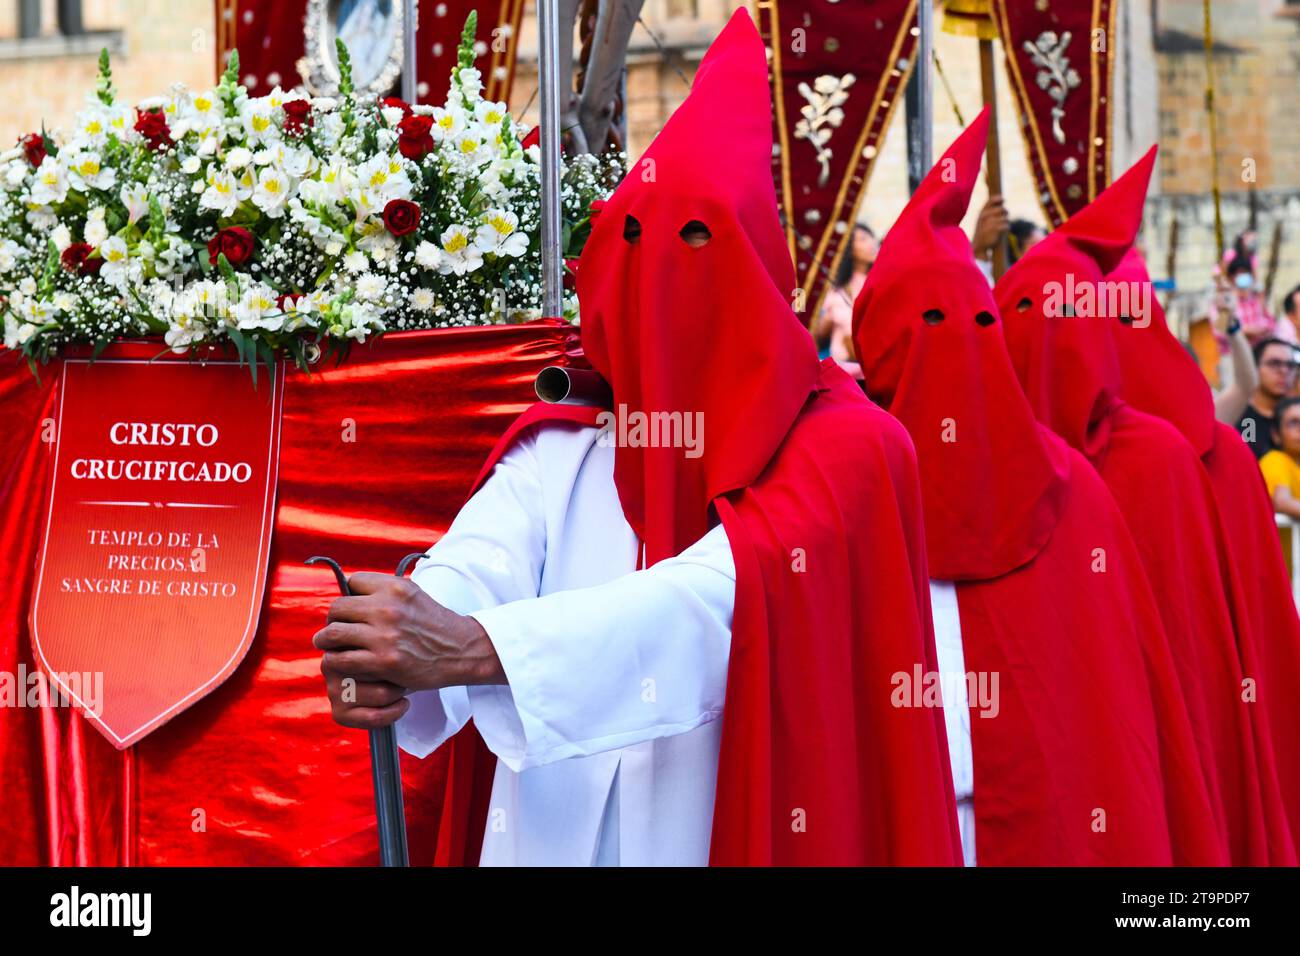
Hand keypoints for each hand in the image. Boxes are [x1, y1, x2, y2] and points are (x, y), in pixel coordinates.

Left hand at [313, 572, 505, 728]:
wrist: (460, 650)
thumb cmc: (434, 624)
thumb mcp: (413, 595)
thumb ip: (385, 592)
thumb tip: (351, 591)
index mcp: (395, 587)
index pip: (353, 582)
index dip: (349, 596)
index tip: (351, 610)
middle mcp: (387, 608)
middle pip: (338, 608)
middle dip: (333, 620)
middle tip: (335, 630)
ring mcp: (385, 635)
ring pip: (333, 633)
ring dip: (326, 641)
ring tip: (329, 646)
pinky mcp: (383, 661)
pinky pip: (342, 659)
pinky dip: (336, 661)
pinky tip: (342, 663)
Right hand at [971, 195, 1008, 259]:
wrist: (979, 246)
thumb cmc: (983, 231)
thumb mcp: (984, 219)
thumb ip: (992, 209)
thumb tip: (1003, 199)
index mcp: (981, 213)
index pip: (991, 201)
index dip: (998, 199)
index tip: (1003, 199)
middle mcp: (985, 217)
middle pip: (1002, 209)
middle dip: (1005, 212)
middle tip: (1005, 215)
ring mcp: (990, 223)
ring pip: (1005, 218)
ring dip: (1005, 221)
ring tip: (1002, 225)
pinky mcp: (995, 230)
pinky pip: (1006, 225)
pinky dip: (1006, 228)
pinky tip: (1003, 230)